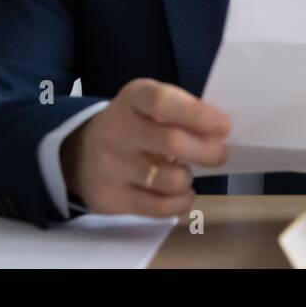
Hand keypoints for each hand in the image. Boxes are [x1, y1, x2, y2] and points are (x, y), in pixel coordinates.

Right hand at [60, 78, 230, 216]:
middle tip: (220, 154)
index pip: (162, 102)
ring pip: (170, 179)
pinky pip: (161, 208)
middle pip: (171, 142)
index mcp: (132, 99)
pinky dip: (181, 202)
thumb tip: (220, 133)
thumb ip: (182, 112)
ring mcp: (111, 166)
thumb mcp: (150, 106)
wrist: (81, 153)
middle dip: (207, 151)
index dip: (197, 114)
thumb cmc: (134, 125)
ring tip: (185, 172)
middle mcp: (117, 130)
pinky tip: (180, 192)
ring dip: (188, 178)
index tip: (225, 126)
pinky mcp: (111, 199)